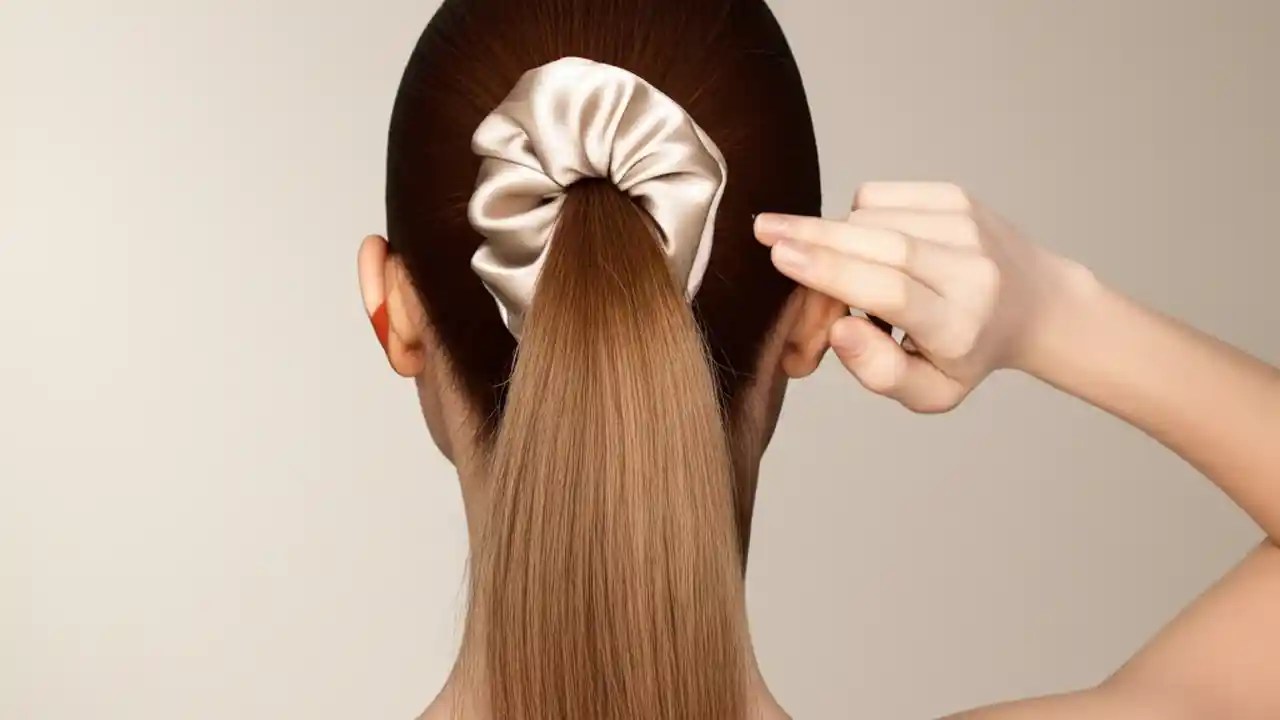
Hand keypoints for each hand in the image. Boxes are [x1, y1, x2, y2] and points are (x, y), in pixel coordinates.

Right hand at [755, 182, 1091, 412]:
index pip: (891, 291)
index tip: (781, 256)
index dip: (832, 272)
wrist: (1033, 303)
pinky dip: (855, 220)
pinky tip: (869, 249)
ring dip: (834, 242)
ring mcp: (965, 225)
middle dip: (812, 237)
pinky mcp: (955, 196)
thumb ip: (879, 372)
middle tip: (762, 232)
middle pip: (877, 245)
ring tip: (838, 281)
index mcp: (962, 326)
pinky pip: (876, 197)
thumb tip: (838, 328)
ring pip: (868, 218)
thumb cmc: (966, 354)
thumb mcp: (929, 392)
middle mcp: (970, 268)